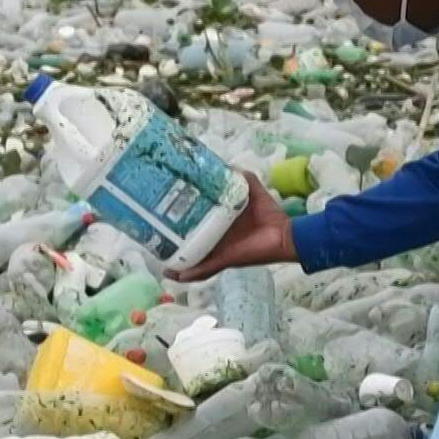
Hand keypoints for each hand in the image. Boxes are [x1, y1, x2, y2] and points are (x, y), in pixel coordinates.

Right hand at [168, 171, 296, 282]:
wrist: (284, 234)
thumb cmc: (268, 214)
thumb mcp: (251, 189)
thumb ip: (239, 176)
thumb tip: (223, 165)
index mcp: (220, 224)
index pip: (196, 222)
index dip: (180, 219)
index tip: (163, 211)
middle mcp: (217, 239)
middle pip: (190, 242)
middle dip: (172, 242)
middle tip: (154, 235)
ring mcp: (219, 251)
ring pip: (193, 259)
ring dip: (176, 263)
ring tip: (160, 261)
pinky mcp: (225, 259)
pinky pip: (204, 269)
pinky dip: (189, 273)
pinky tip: (173, 273)